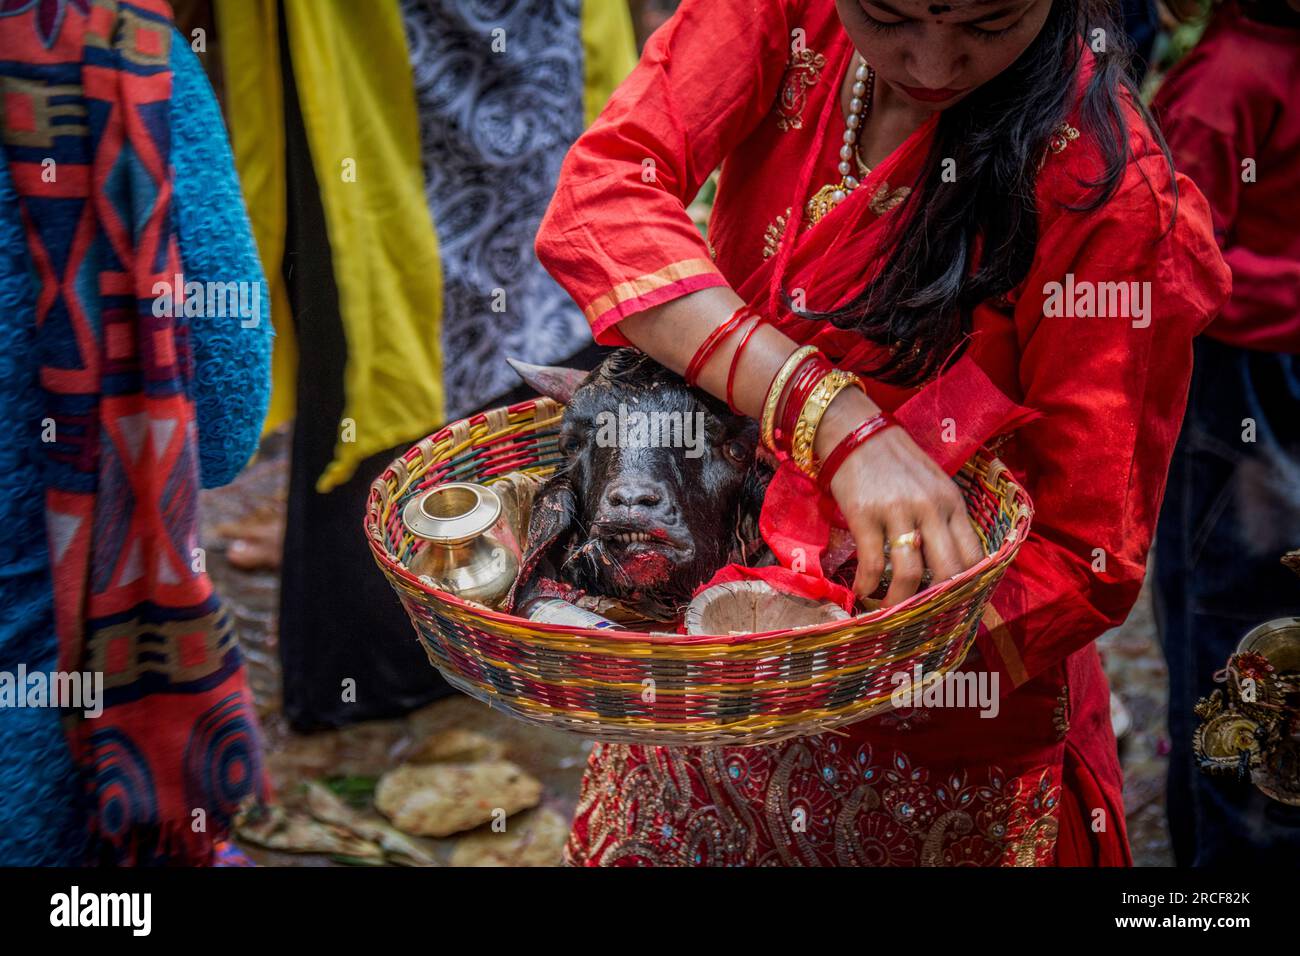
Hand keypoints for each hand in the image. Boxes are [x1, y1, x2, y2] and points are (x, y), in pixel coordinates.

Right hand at [817, 392, 984, 605]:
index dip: (967, 586)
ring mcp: (897, 511)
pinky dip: (867, 584)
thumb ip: (943, 518)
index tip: (953, 603)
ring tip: (888, 610)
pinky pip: (872, 562)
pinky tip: (862, 591)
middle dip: (936, 602)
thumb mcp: (932, 485)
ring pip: (909, 573)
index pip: (974, 556)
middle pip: (948, 570)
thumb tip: (948, 564)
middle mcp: (930, 508)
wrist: (855, 432)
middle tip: (922, 615)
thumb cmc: (895, 461)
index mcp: (951, 502)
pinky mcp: (865, 514)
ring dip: (899, 601)